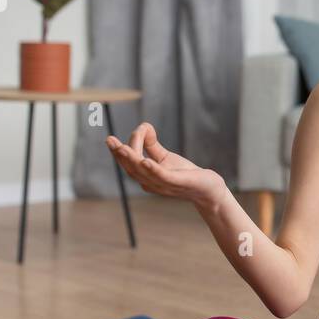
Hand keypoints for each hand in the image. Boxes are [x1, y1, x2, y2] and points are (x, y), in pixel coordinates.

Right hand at [106, 122, 224, 207]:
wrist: (209, 190)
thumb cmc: (186, 174)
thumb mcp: (166, 158)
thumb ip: (153, 146)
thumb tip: (144, 128)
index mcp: (146, 177)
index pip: (129, 164)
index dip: (118, 152)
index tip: (111, 138)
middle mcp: (152, 183)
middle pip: (132, 168)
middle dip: (119, 155)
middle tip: (109, 140)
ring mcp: (165, 185)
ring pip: (144, 172)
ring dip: (132, 160)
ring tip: (122, 148)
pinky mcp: (179, 183)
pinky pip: (163, 177)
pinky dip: (153, 170)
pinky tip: (146, 161)